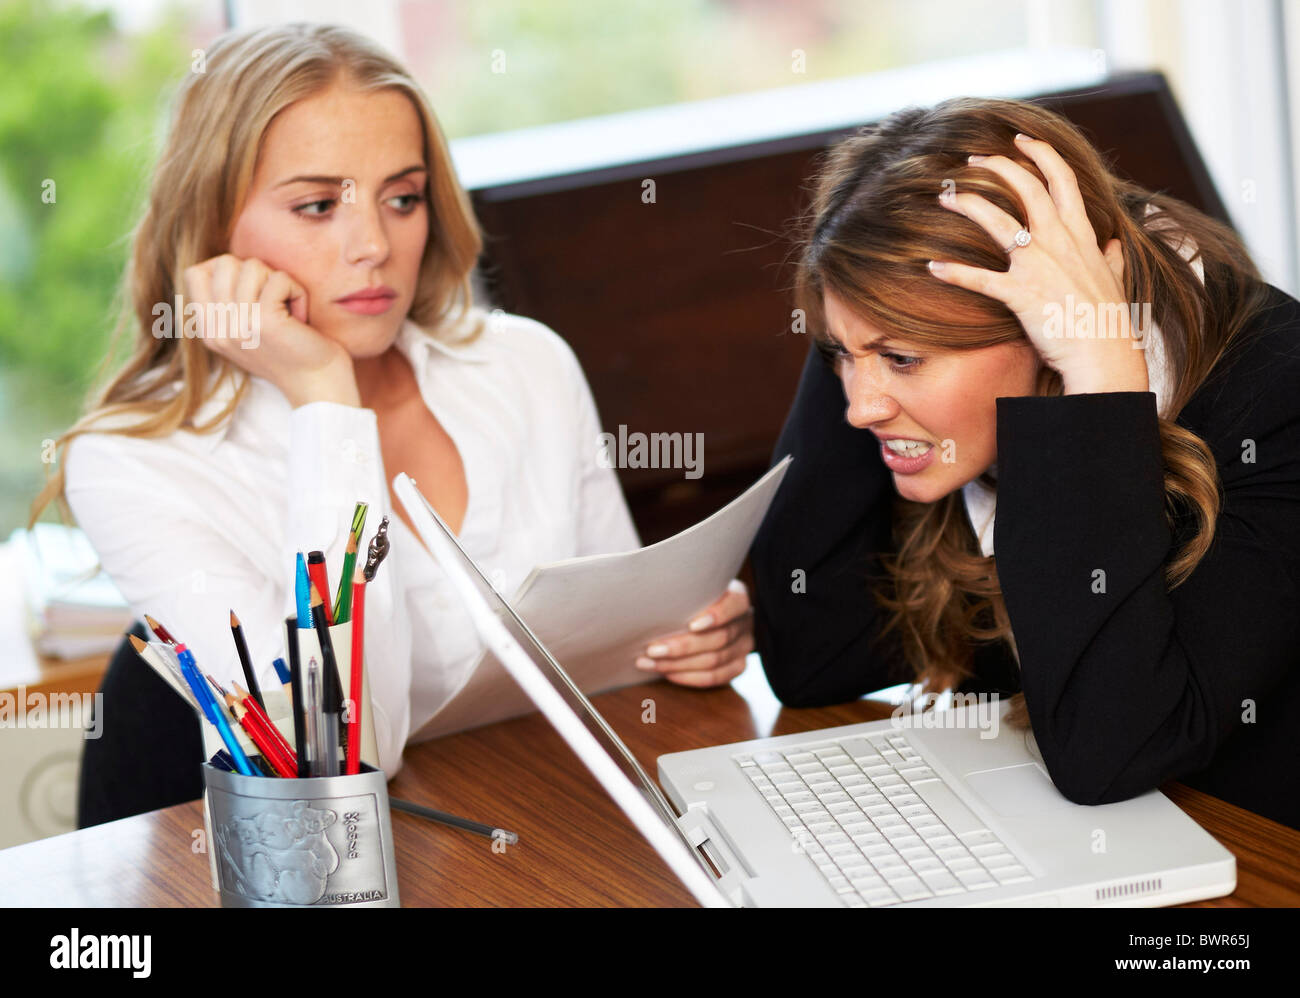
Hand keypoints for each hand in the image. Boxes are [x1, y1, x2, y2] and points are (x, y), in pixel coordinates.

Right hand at [181, 254, 359, 406]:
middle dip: (256, 272)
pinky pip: (279, 279)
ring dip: (278, 281)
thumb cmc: (291, 352)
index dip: (226, 267)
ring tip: (288, 308)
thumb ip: (229, 303)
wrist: (318, 386)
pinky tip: (300, 315)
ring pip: (251, 266)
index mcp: (208, 331)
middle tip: (273, 298)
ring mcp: (238, 325)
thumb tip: (224, 263)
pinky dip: (296, 290)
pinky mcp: (264, 322)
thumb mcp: (247, 330)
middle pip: (224, 264)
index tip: (252, 287)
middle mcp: (217, 329)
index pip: (194, 274)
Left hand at [635, 579, 753, 686]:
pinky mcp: (738, 666)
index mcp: (738, 598)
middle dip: (682, 647)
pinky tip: (667, 673)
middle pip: (718, 639)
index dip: (716, 616)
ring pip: (714, 661)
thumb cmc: (693, 599)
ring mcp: (744, 646)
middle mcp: (745, 622)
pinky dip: (688, 677)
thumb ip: (684, 594)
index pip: (734, 605)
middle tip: (652, 650)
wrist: (709, 616)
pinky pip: (714, 678)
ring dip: (677, 664)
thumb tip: (650, 600)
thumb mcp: (693, 589)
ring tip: (649, 663)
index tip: (691, 625)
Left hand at [928, 133, 1148, 395]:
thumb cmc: (1107, 320)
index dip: (1040, 154)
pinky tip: (933, 267)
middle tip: (971, 159)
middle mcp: (1059, 241)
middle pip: (1025, 187)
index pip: (1062, 179)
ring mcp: (1038, 265)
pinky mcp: (1020, 293)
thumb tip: (1115, 244)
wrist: (1105, 354)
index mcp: (1080, 234)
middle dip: (997, 166)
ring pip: (998, 221)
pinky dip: (954, 272)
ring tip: (945, 196)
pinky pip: (980, 279)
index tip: (1021, 140)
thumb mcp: (1115, 280)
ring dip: (968, 204)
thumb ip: (1112, 258)